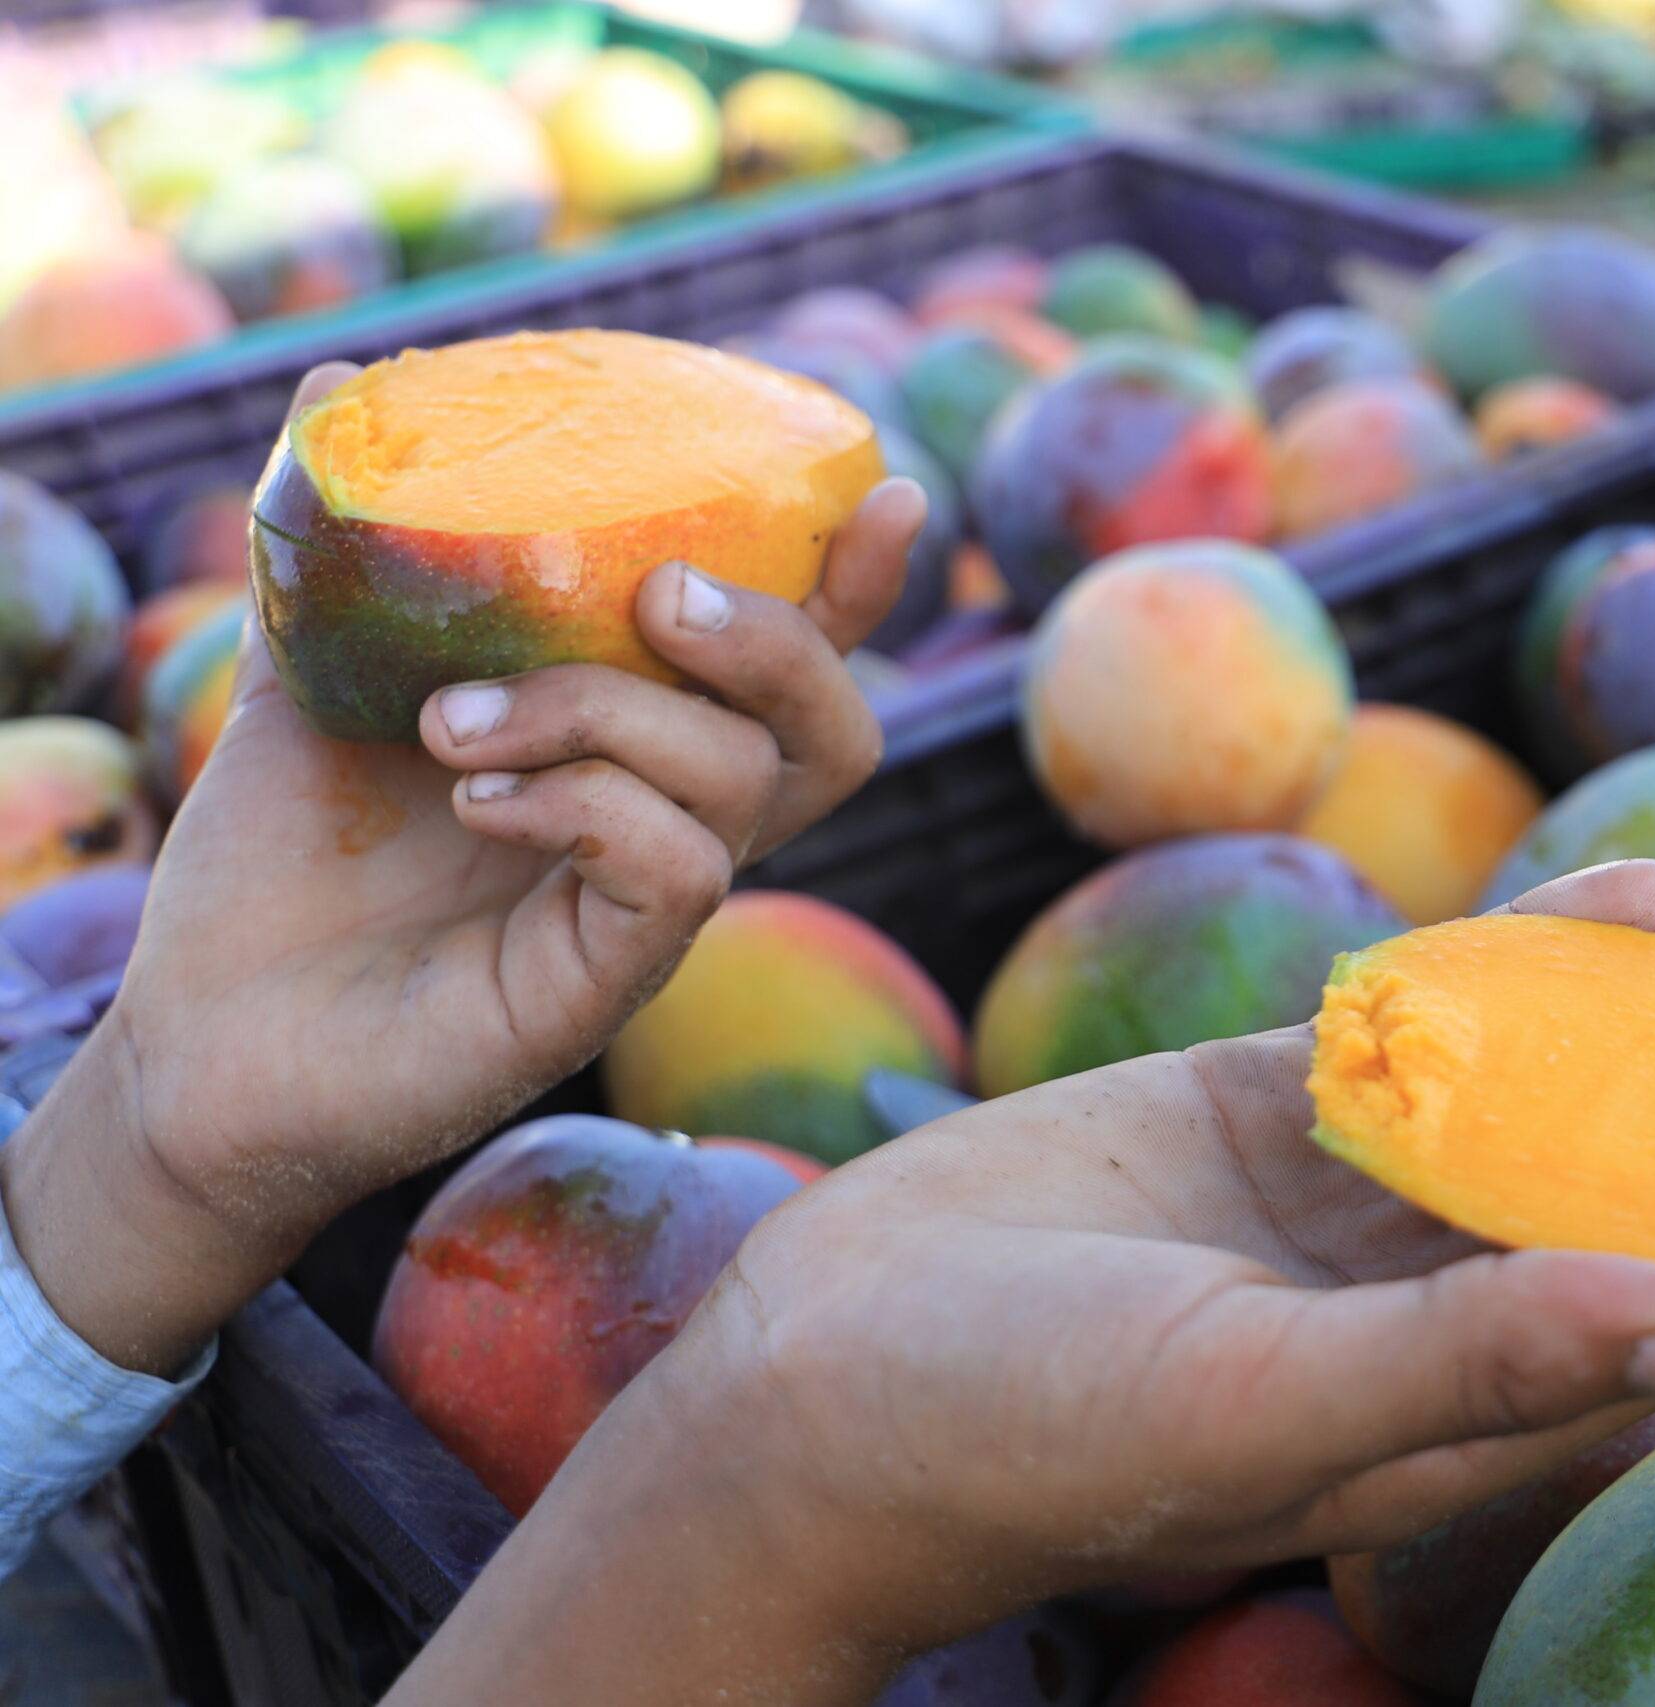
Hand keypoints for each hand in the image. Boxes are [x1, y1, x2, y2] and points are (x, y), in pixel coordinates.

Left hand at [0, 362, 925, 1375]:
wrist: (202, 1040)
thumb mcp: (317, 670)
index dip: (858, 586)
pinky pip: (680, 867)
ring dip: (605, 709)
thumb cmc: (282, 861)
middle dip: (778, 634)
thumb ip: (354, 545)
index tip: (887, 495)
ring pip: (745, 779)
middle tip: (658, 594)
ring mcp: (646, 908)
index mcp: (637, 745)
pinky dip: (584, 801)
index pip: (793, 663)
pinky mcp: (606, 980)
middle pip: (833, 728)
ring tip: (453, 717)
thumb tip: (347, 373)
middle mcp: (670, 824)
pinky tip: (476, 797)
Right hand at [397, 865, 1654, 1706]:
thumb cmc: (1025, 1438)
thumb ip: (1486, 1363)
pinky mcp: (1267, 1106)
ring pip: (1582, 1072)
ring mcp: (1360, 1197)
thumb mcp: (1265, 1405)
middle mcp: (1446, 1298)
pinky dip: (1541, 952)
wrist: (814, 1383)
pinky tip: (1647, 890)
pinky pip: (1436, 1016)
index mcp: (1483, 1400)